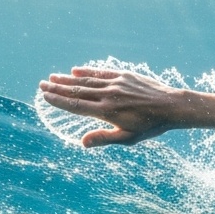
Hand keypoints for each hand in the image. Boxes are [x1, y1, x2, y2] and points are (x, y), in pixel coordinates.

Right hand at [38, 67, 181, 147]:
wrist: (172, 106)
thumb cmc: (151, 126)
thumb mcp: (129, 138)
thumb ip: (105, 138)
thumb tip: (82, 143)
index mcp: (107, 112)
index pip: (76, 105)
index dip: (59, 101)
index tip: (45, 97)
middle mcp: (109, 95)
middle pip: (77, 91)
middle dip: (58, 88)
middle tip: (42, 85)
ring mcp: (117, 83)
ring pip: (87, 80)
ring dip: (68, 79)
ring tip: (53, 77)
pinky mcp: (125, 75)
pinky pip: (102, 73)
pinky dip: (88, 71)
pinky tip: (76, 71)